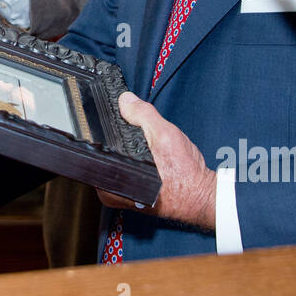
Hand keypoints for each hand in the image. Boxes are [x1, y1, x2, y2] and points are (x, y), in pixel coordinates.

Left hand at [96, 92, 216, 230]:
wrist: (199, 195)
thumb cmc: (184, 173)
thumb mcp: (163, 134)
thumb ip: (142, 114)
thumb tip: (125, 101)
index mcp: (109, 176)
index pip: (95, 144)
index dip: (106, 127)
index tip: (121, 120)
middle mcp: (109, 188)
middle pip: (105, 151)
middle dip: (120, 140)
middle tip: (143, 141)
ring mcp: (118, 193)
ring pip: (115, 159)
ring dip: (128, 150)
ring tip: (149, 152)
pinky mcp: (128, 194)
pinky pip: (125, 168)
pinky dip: (135, 160)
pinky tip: (149, 160)